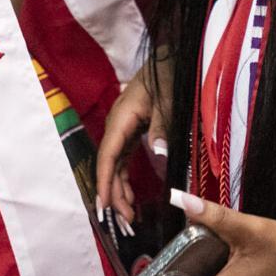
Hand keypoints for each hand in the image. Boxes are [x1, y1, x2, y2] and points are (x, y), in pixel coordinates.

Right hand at [95, 54, 170, 225]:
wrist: (171, 55)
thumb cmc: (169, 73)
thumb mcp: (169, 97)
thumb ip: (163, 125)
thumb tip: (157, 153)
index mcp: (122, 116)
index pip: (108, 154)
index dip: (104, 181)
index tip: (104, 206)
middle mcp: (118, 124)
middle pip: (109, 164)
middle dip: (114, 193)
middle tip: (125, 220)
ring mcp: (124, 127)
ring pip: (115, 164)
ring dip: (120, 189)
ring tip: (129, 215)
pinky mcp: (133, 129)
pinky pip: (124, 158)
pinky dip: (125, 178)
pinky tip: (131, 195)